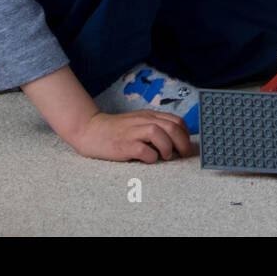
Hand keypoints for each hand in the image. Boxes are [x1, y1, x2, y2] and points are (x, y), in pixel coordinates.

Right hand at [67, 109, 193, 162]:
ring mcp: (133, 132)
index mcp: (149, 115)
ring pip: (160, 134)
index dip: (185, 135)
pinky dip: (151, 157)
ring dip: (168, 148)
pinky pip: (144, 151)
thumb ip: (155, 127)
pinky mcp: (124, 145)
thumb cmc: (116, 130)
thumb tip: (176, 141)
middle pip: (172, 127)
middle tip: (181, 155)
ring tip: (165, 156)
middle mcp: (143, 121)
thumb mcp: (138, 122)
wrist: (90, 130)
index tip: (185, 146)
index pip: (177, 121)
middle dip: (183, 143)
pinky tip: (148, 159)